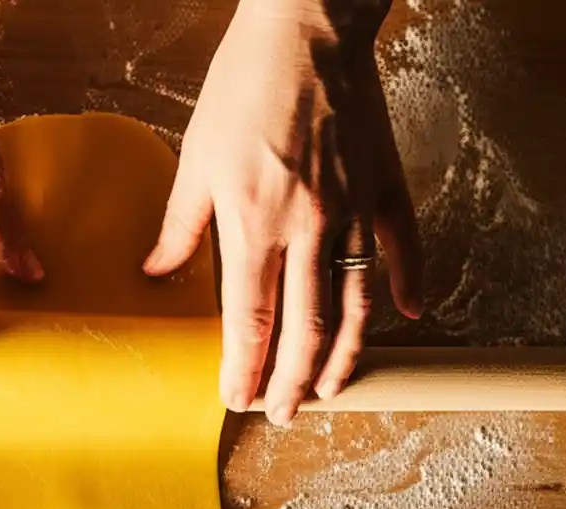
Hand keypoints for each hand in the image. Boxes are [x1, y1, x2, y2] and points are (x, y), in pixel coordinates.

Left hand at [143, 0, 422, 424]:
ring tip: (332, 388)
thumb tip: (157, 273)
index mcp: (253, 222)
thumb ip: (181, 225)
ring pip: (356, 302)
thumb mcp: (195, 156)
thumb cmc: (244, 86)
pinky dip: (408, 282)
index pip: (251, 318)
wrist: (306, 27)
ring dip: (344, 354)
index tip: (237, 398)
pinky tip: (407, 314)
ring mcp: (353, 209)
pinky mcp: (385, 185)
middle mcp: (308, 227)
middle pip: (306, 327)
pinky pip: (404, 245)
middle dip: (294, 380)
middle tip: (285, 413)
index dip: (244, 367)